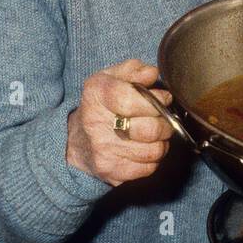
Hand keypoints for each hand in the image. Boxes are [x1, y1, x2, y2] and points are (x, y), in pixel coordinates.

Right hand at [65, 59, 172, 186]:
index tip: (163, 99)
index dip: (155, 100)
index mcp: (96, 94)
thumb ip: (135, 70)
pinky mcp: (111, 172)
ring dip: (161, 142)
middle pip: (150, 129)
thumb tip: (152, 74)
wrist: (77, 140)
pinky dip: (153, 159)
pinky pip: (149, 168)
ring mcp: (103, 152)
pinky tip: (144, 148)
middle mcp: (96, 124)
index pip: (131, 100)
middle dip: (165, 123)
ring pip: (154, 150)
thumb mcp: (113, 77)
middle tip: (163, 118)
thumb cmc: (103, 103)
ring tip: (154, 134)